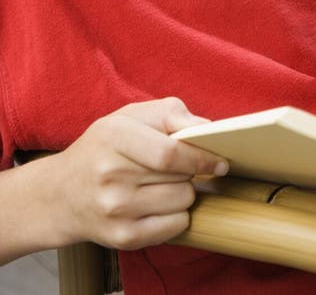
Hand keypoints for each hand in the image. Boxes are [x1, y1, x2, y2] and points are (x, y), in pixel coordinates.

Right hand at [51, 97, 227, 250]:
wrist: (61, 194)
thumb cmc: (104, 148)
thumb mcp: (129, 116)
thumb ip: (170, 113)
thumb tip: (207, 128)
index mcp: (114, 137)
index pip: (170, 153)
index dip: (201, 157)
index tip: (220, 159)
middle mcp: (111, 175)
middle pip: (180, 178)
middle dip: (191, 171)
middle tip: (177, 167)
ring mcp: (116, 210)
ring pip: (182, 201)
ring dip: (184, 192)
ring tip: (163, 184)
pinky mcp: (122, 237)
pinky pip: (175, 226)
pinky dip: (177, 215)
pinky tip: (159, 204)